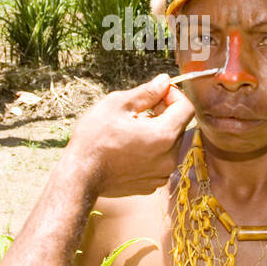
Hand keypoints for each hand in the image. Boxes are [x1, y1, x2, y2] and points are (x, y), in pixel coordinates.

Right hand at [63, 74, 194, 196]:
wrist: (80, 176)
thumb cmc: (94, 139)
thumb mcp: (117, 105)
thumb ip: (147, 92)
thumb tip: (164, 81)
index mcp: (164, 135)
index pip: (186, 108)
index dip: (173, 95)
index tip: (157, 93)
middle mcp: (169, 158)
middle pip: (179, 127)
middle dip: (164, 114)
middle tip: (138, 111)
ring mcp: (161, 174)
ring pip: (170, 145)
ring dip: (157, 133)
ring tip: (132, 131)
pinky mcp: (152, 184)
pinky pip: (160, 161)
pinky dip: (151, 152)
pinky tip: (130, 148)